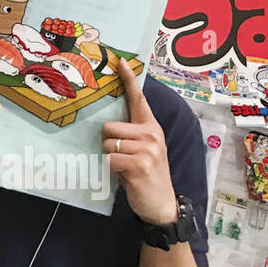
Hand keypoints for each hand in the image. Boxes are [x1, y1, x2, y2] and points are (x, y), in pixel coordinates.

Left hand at [102, 64, 178, 225]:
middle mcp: (152, 134)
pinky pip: (109, 158)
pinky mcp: (140, 164)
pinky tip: (124, 176)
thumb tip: (106, 125)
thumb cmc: (145, 175)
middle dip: (108, 143)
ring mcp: (147, 149)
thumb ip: (130, 134)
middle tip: (121, 158)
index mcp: (151, 127)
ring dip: (108, 157)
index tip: (120, 62)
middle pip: (108, 126)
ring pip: (107, 142)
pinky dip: (110, 169)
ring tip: (123, 167)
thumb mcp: (142, 150)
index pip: (139, 99)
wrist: (162, 204)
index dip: (128, 80)